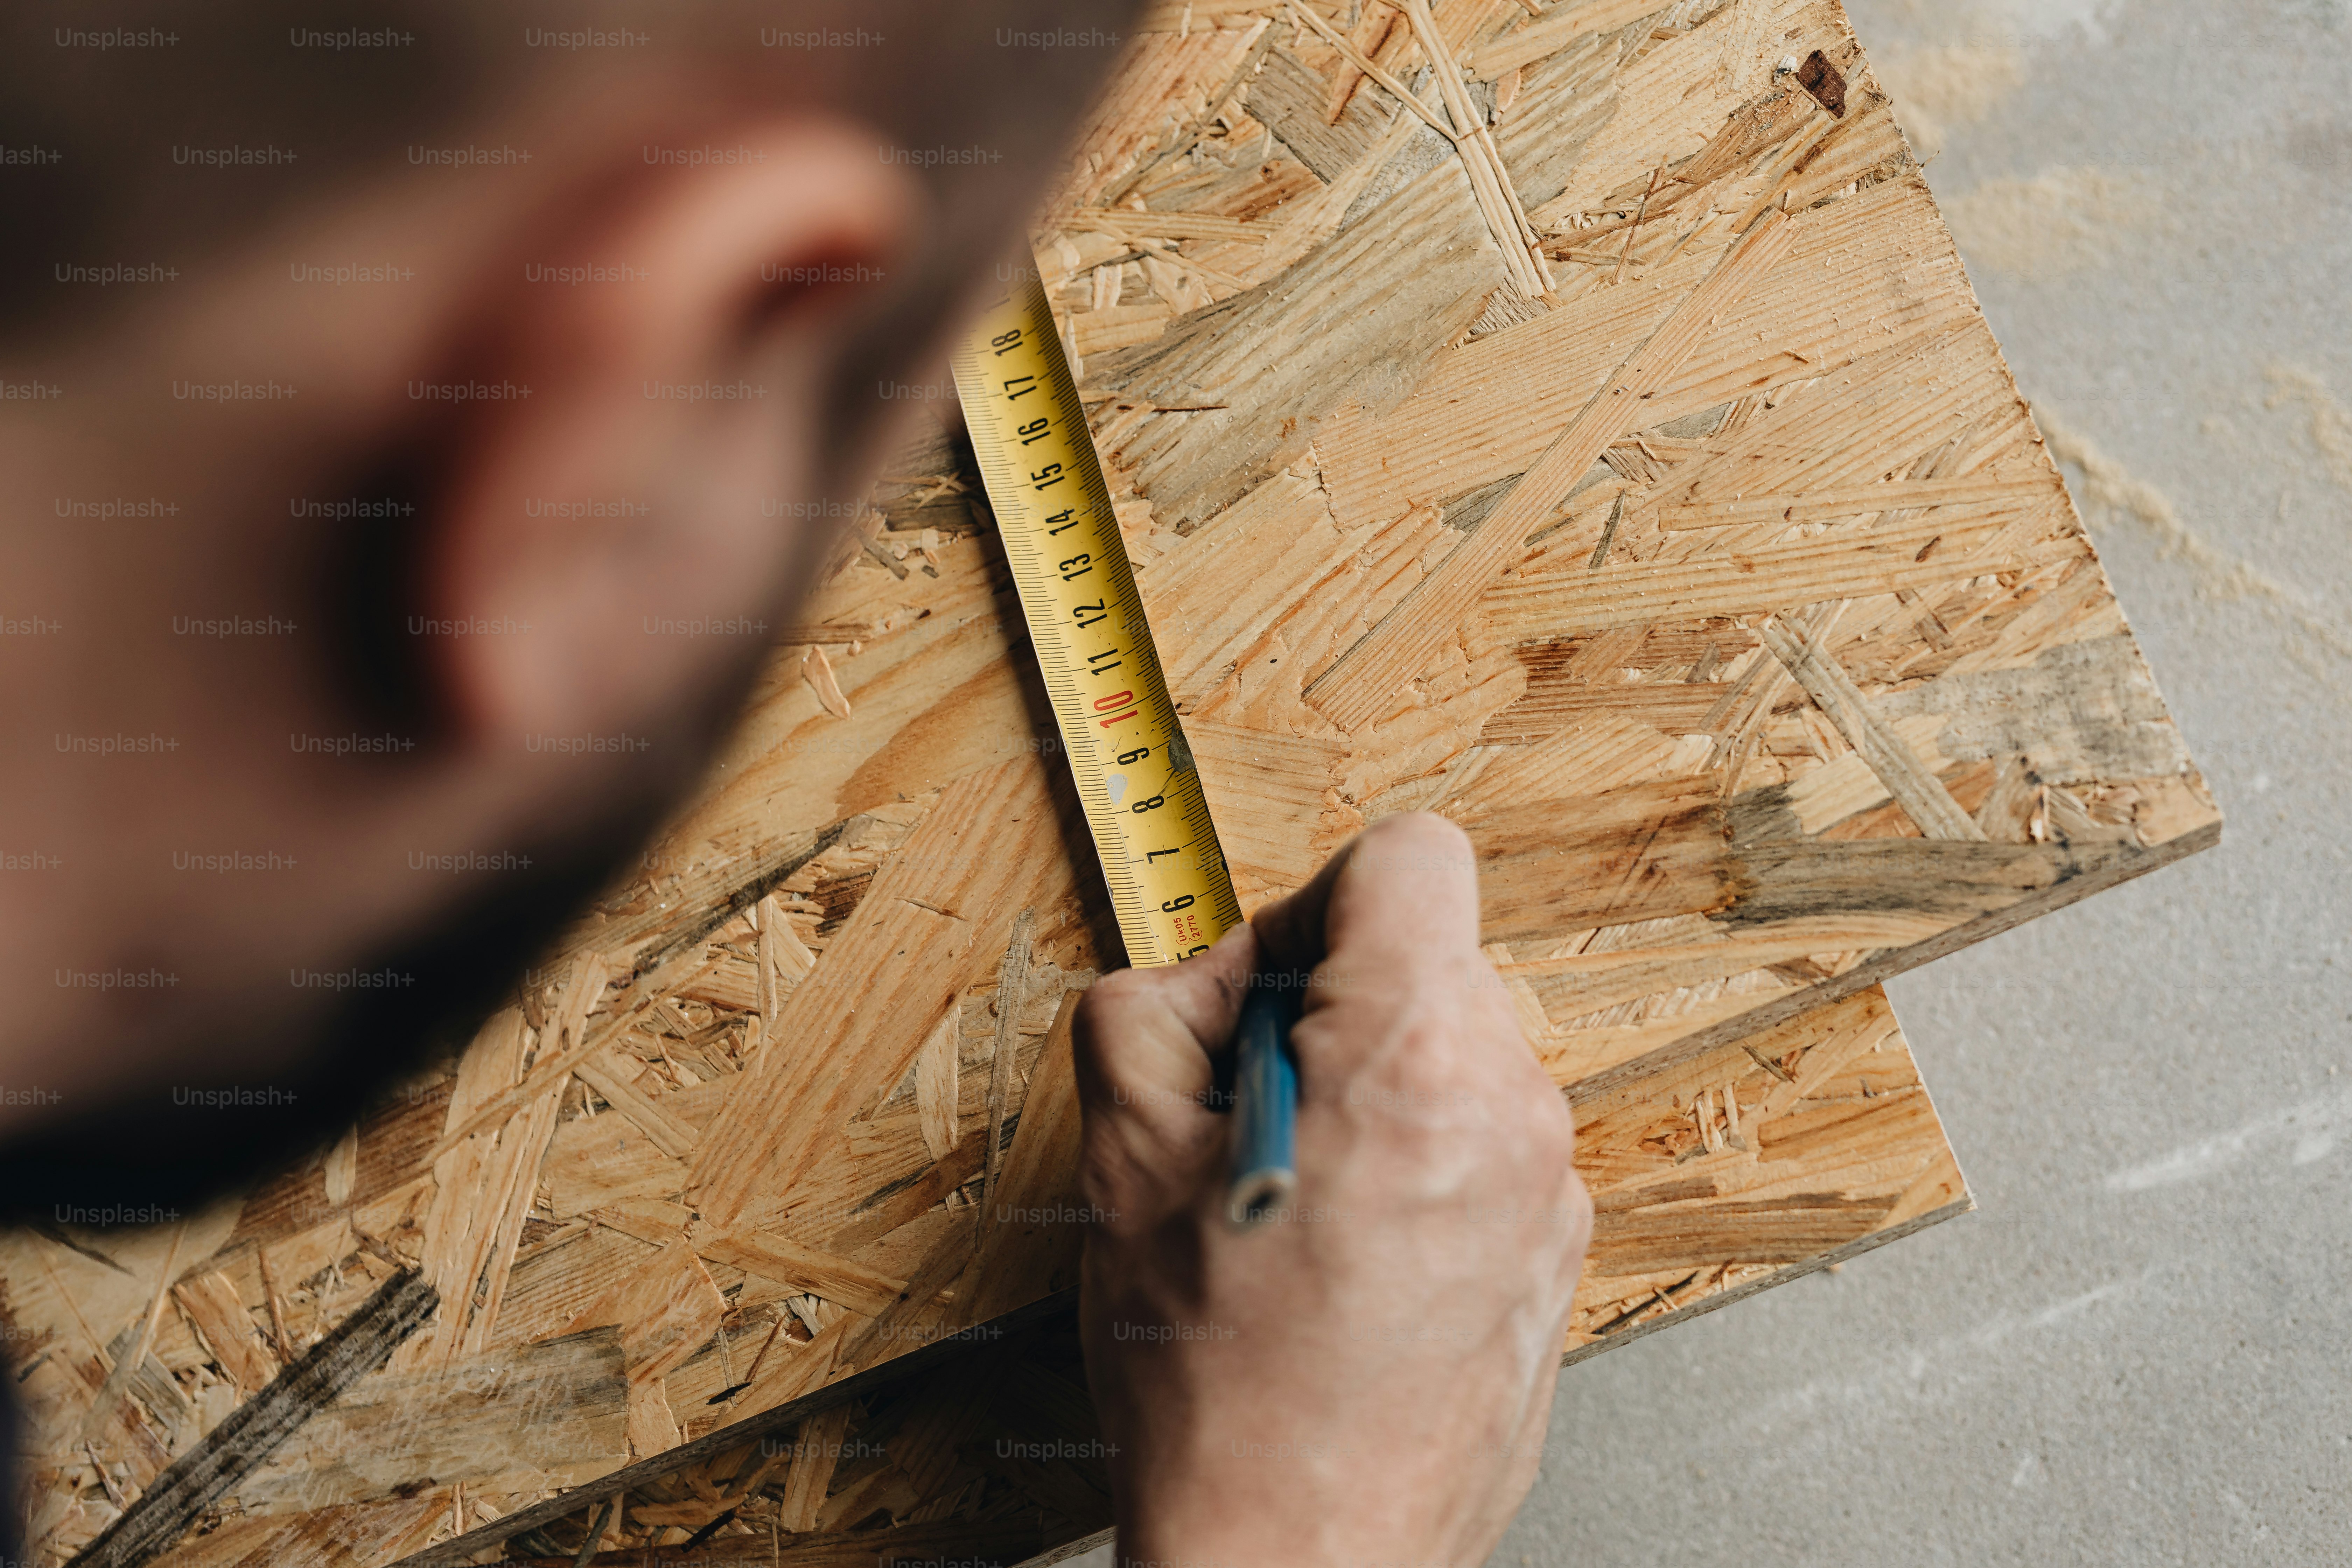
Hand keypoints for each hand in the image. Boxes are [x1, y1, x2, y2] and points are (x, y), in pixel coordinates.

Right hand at [1073, 813, 1591, 1567]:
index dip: (1317, 901)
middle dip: (1331, 1011)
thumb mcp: (1120, 1160)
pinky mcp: (1557, 1256)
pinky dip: (1417, 1168)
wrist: (1300, 1558)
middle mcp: (1511, 1110)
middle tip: (1250, 1116)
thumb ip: (1154, 1009)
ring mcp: (1548, 1190)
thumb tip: (1213, 975)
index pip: (1411, 857)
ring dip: (1372, 1094)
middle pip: (1429, 962)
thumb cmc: (1219, 1388)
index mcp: (1414, 1058)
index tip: (1268, 988)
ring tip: (1293, 1205)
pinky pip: (1484, 1146)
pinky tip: (1344, 1255)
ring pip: (1455, 1057)